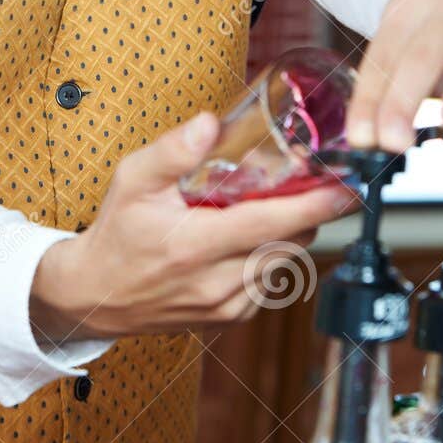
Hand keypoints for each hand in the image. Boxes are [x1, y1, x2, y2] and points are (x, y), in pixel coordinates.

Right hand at [29, 110, 360, 347]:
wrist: (96, 295)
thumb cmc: (116, 233)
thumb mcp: (132, 180)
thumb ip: (172, 152)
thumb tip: (210, 123)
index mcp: (194, 246)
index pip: (270, 225)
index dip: (314, 205)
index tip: (346, 188)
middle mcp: (216, 283)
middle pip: (290, 244)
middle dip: (308, 210)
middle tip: (313, 179)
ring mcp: (226, 307)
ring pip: (285, 264)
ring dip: (290, 233)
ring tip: (277, 204)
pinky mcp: (230, 319)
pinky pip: (270, 283)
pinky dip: (272, 257)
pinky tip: (251, 237)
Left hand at [345, 0, 442, 152]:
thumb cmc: (441, 21)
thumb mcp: (411, 30)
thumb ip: (395, 75)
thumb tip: (379, 134)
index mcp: (414, 3)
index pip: (384, 55)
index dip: (369, 99)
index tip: (361, 137)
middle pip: (423, 57)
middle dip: (404, 101)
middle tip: (393, 141)